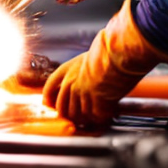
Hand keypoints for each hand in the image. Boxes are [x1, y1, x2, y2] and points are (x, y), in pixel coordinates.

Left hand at [42, 0, 167, 130]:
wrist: (119, 53)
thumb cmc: (109, 49)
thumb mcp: (90, 55)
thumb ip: (84, 66)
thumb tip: (89, 69)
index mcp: (68, 68)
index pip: (51, 86)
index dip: (48, 97)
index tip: (48, 104)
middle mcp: (72, 82)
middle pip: (61, 106)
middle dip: (66, 114)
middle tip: (73, 117)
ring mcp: (83, 94)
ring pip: (76, 114)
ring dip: (82, 118)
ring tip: (89, 117)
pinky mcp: (97, 103)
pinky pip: (95, 117)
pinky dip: (99, 118)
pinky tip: (103, 115)